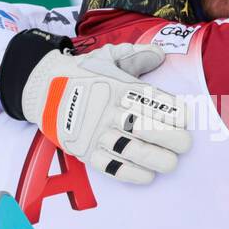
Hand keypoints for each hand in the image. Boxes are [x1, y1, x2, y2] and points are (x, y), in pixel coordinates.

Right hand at [6, 34, 192, 184]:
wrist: (43, 89)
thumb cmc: (84, 74)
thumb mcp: (108, 57)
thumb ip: (136, 55)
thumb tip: (161, 53)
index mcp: (118, 86)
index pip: (153, 101)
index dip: (175, 112)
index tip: (185, 119)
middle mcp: (108, 110)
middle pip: (147, 128)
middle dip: (173, 138)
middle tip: (185, 144)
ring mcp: (95, 133)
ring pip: (133, 151)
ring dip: (157, 159)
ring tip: (171, 162)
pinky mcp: (84, 151)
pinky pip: (111, 167)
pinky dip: (132, 174)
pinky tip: (147, 175)